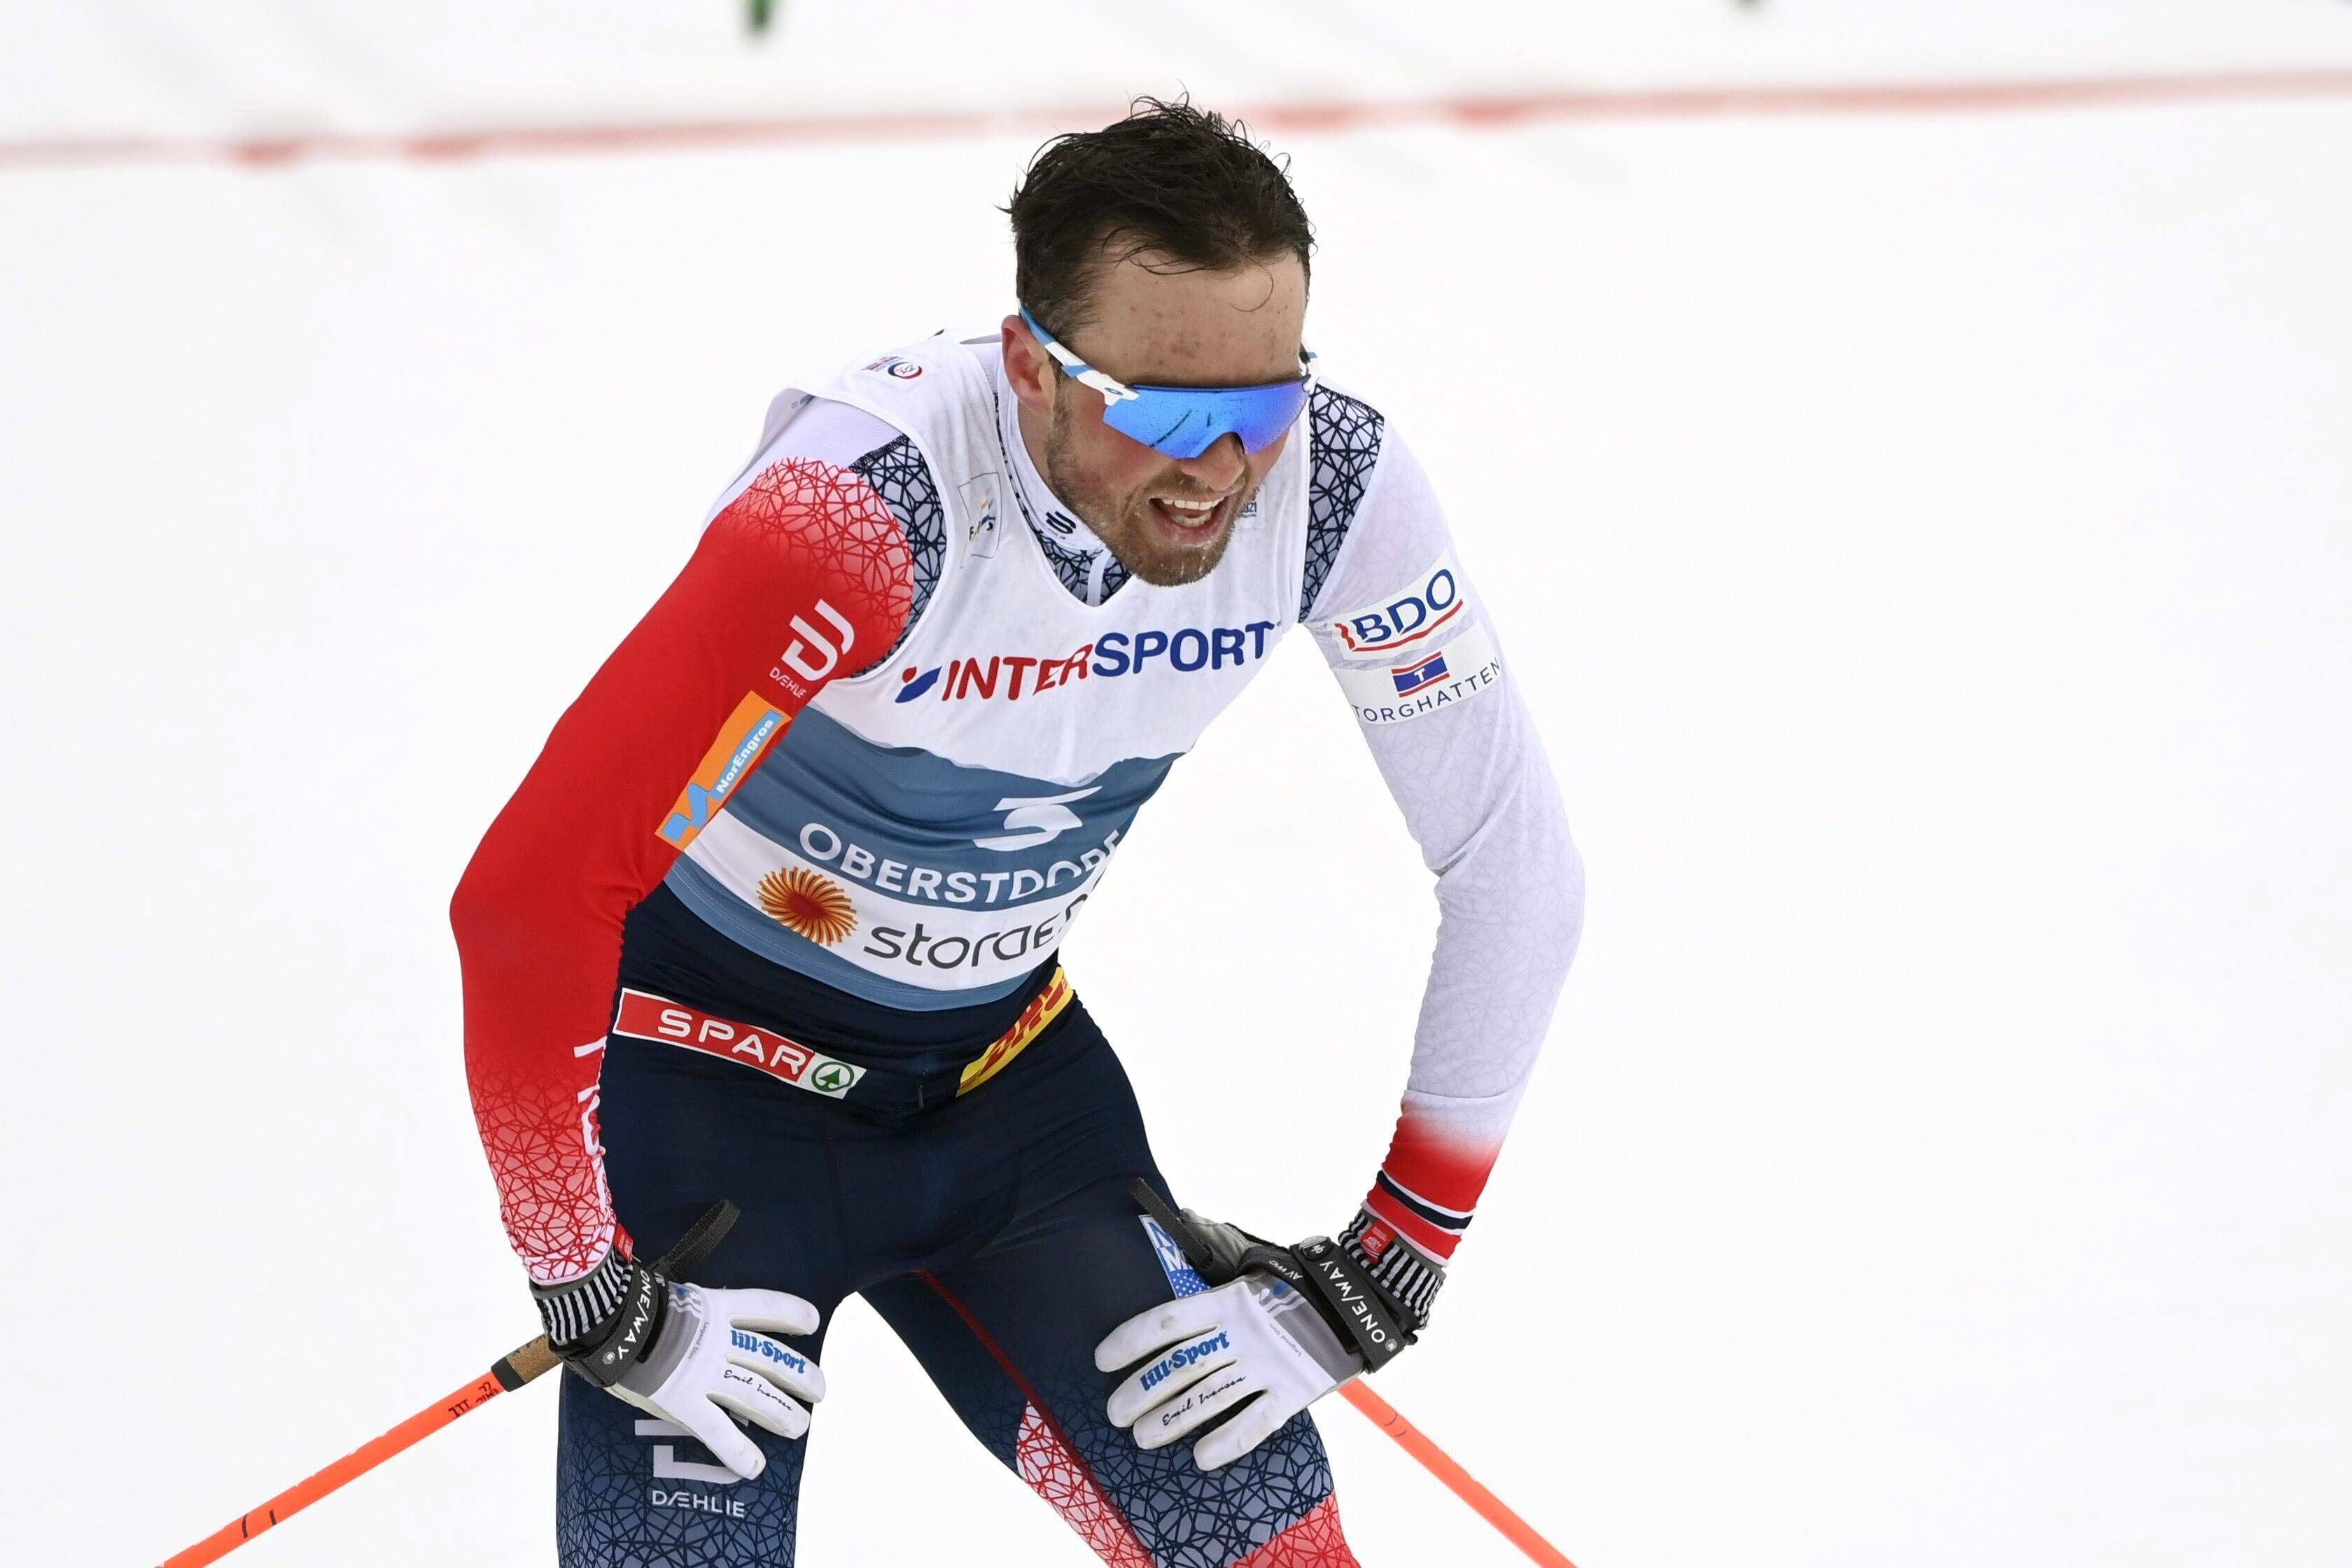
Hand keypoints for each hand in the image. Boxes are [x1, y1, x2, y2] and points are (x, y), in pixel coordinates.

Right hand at [609, 1280, 824, 1479]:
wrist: (607, 1322)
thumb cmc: (631, 1309)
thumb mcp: (674, 1301)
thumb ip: (695, 1316)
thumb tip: (698, 1323)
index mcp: (715, 1309)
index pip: (765, 1307)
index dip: (792, 1314)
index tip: (811, 1322)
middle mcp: (717, 1341)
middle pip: (772, 1359)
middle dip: (801, 1375)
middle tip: (819, 1390)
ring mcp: (703, 1372)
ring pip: (756, 1395)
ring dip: (783, 1412)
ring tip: (800, 1426)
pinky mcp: (684, 1401)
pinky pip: (718, 1431)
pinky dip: (738, 1451)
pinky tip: (756, 1467)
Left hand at [1096, 1270, 1358, 1469]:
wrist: (1356, 1303)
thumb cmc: (1294, 1289)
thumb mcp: (1251, 1271)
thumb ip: (1214, 1262)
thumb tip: (1181, 1221)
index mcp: (1228, 1301)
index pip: (1168, 1321)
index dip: (1131, 1340)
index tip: (1102, 1360)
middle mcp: (1243, 1333)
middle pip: (1180, 1365)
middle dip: (1141, 1390)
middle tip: (1115, 1413)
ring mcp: (1269, 1365)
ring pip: (1209, 1397)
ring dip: (1171, 1421)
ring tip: (1142, 1438)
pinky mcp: (1295, 1392)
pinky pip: (1256, 1423)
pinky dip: (1227, 1442)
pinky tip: (1201, 1458)